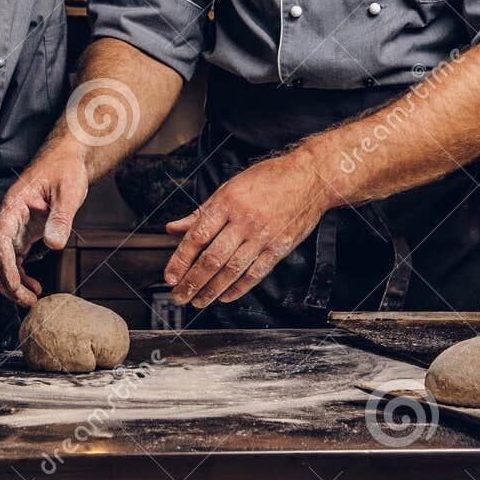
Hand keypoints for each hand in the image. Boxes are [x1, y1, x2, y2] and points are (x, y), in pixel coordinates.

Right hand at [0, 140, 89, 306]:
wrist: (68, 159)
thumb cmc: (65, 168)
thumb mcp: (69, 191)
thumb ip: (61, 218)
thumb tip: (53, 245)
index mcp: (13, 204)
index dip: (4, 265)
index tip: (14, 285)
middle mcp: (9, 216)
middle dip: (4, 281)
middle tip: (24, 300)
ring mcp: (14, 225)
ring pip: (0, 260)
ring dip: (11, 282)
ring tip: (30, 299)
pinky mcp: (22, 232)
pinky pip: (13, 258)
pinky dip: (19, 275)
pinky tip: (32, 286)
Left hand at [164, 147, 334, 308]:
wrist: (309, 178)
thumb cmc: (269, 179)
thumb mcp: (230, 187)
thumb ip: (201, 212)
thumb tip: (174, 228)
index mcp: (227, 202)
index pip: (197, 237)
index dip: (181, 260)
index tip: (170, 276)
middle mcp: (244, 220)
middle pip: (213, 258)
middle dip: (193, 282)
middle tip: (180, 296)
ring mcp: (263, 235)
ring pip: (232, 270)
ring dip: (212, 290)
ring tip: (198, 301)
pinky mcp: (280, 247)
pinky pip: (256, 273)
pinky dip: (239, 288)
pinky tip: (225, 296)